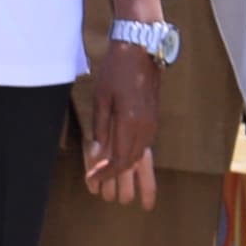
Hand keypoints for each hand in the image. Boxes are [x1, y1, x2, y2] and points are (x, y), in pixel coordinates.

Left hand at [83, 39, 161, 205]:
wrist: (141, 51)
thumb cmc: (116, 71)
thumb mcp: (101, 99)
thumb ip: (100, 128)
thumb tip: (97, 153)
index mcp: (130, 123)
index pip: (118, 159)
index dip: (105, 174)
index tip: (92, 182)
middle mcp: (145, 127)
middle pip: (132, 162)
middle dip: (119, 180)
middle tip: (107, 194)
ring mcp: (152, 123)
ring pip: (142, 157)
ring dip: (133, 175)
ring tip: (130, 194)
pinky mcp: (153, 119)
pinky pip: (146, 146)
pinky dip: (137, 160)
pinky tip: (132, 166)